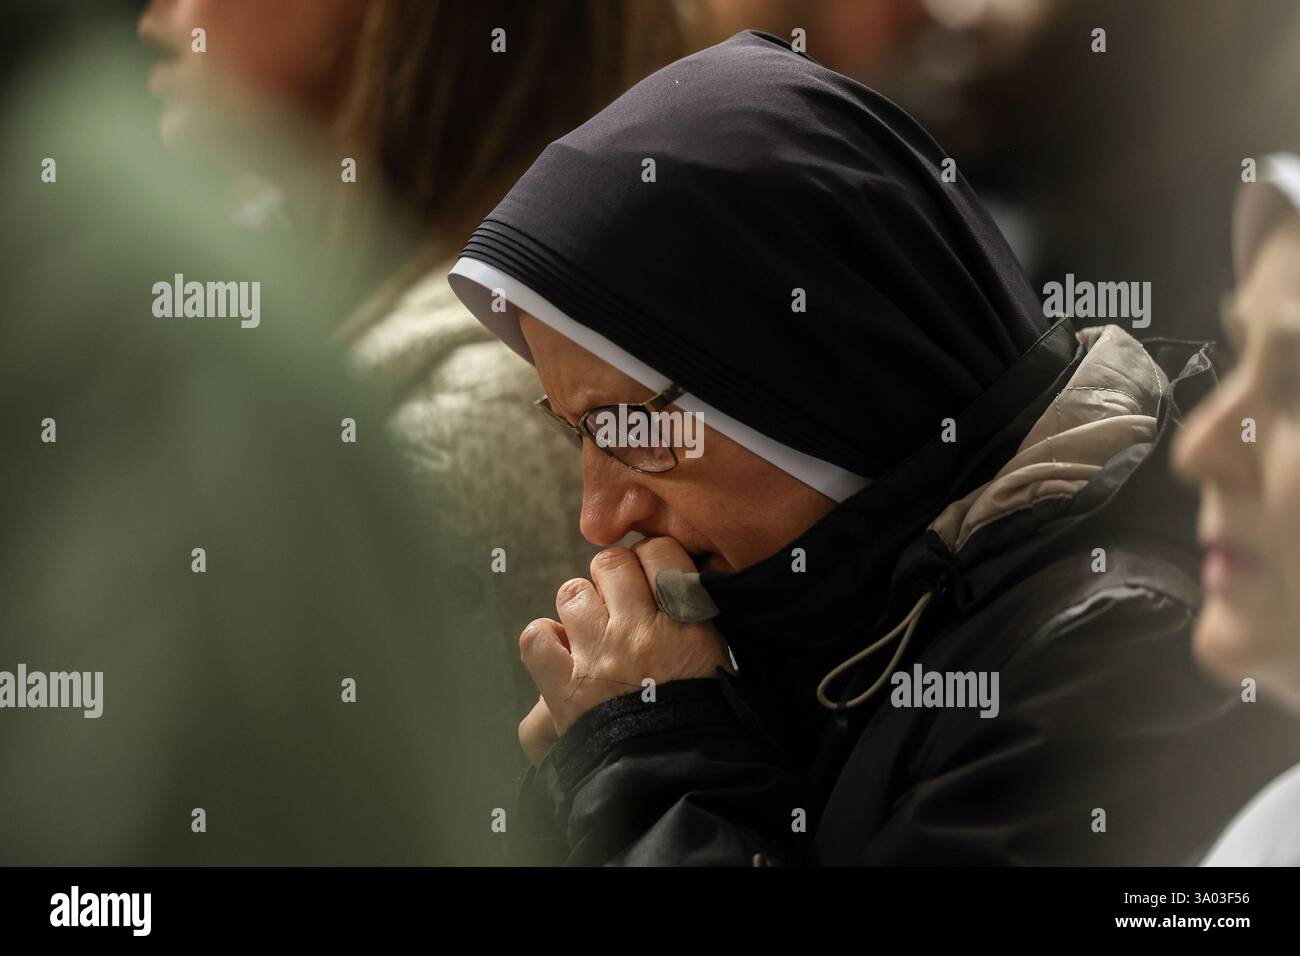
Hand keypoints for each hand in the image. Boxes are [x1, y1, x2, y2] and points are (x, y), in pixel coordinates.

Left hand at [517, 537, 729, 764]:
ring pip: (572, 593)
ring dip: (580, 607)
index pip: (659, 551)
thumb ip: (702, 620)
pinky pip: (537, 638)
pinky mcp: (565, 687)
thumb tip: (687, 586)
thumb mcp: (723, 663)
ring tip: (592, 631)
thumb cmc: (708, 726)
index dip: (650, 559)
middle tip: (620, 602)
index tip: (651, 574)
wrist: (679, 784)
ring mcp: (598, 657)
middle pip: (610, 563)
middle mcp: (639, 632)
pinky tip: (562, 653)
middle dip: (612, 576)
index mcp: (686, 625)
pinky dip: (544, 641)